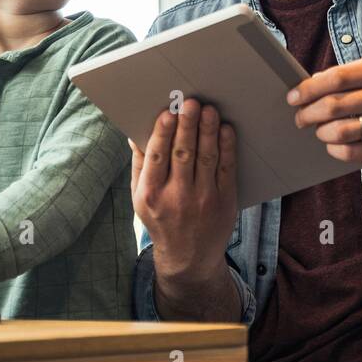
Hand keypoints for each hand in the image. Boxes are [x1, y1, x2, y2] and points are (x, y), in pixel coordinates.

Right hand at [130, 99, 237, 281]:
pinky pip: (226, 169)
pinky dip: (227, 147)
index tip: (167, 112)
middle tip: (191, 102)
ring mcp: (202, 200)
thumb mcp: (140, 198)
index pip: (157, 158)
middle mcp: (176, 198)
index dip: (162, 134)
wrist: (189, 259)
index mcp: (150, 195)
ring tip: (209, 109)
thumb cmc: (160, 219)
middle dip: (188, 125)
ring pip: (206, 158)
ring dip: (208, 131)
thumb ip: (139, 164)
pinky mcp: (224, 201)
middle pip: (183, 154)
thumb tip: (134, 132)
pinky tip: (225, 129)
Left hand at [288, 57, 361, 167]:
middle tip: (299, 118)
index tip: (293, 96)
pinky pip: (352, 152)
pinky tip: (333, 145)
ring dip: (321, 132)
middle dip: (309, 113)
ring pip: (341, 130)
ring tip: (318, 132)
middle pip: (335, 104)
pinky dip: (335, 149)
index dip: (309, 88)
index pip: (337, 76)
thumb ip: (354, 76)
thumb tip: (314, 82)